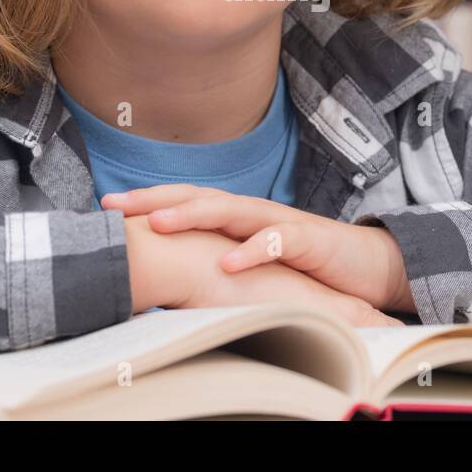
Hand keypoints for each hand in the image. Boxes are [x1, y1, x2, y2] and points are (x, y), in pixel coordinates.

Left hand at [104, 185, 415, 314]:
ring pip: (231, 211)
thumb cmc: (301, 264)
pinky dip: (251, 252)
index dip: (146, 199)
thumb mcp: (250, 261)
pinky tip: (227, 263)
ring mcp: (279, 222)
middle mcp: (252, 211)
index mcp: (236, 216)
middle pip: (198, 197)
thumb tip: (167, 275)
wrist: (365, 264)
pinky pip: (276, 242)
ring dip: (193, 216)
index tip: (106, 206)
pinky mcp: (307, 240)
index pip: (185, 200)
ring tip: (158, 223)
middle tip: (115, 205)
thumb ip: (216, 258)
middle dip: (154, 198)